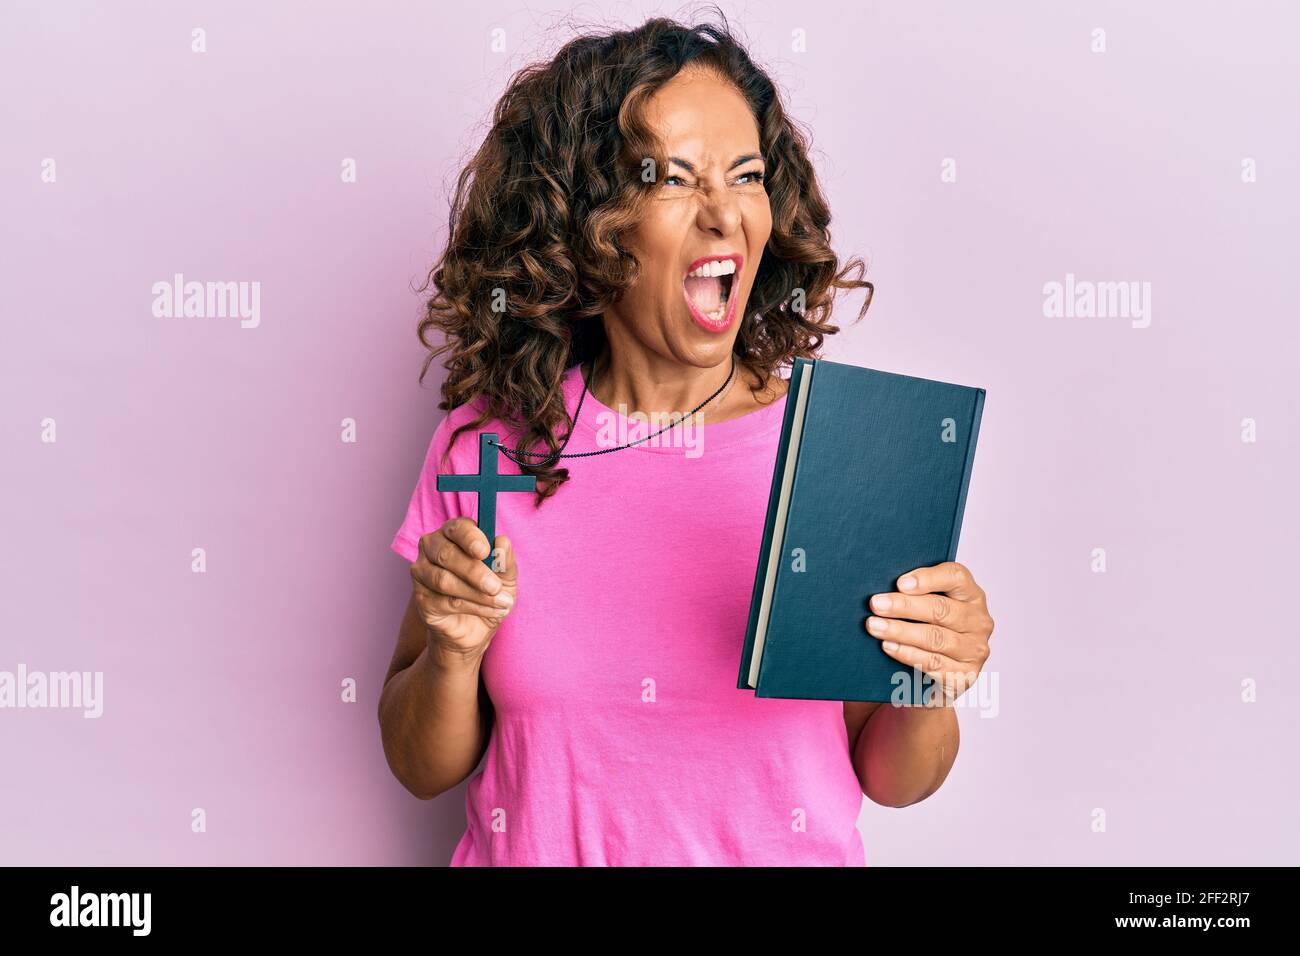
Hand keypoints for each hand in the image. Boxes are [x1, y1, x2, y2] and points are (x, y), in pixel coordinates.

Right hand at [410, 517, 517, 664]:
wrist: (477, 627)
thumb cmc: (490, 592)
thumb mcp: (507, 577)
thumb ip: (505, 560)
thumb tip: (502, 542)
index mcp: (455, 534)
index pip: (457, 528)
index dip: (470, 538)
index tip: (484, 551)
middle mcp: (433, 548)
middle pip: (446, 554)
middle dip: (474, 572)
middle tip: (495, 587)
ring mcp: (422, 572)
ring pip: (444, 580)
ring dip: (476, 593)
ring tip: (501, 603)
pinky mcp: (421, 598)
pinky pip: (445, 601)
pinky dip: (473, 607)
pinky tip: (490, 611)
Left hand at [865, 561, 993, 704]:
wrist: (937, 674)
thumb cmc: (929, 629)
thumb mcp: (928, 606)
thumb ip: (915, 592)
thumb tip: (881, 583)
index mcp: (971, 595)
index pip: (956, 577)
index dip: (928, 578)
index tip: (900, 583)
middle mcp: (979, 621)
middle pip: (941, 609)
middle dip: (904, 606)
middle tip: (876, 604)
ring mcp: (975, 649)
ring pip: (935, 637)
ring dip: (901, 631)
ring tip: (875, 626)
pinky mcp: (966, 675)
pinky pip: (933, 662)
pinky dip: (908, 653)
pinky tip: (888, 646)